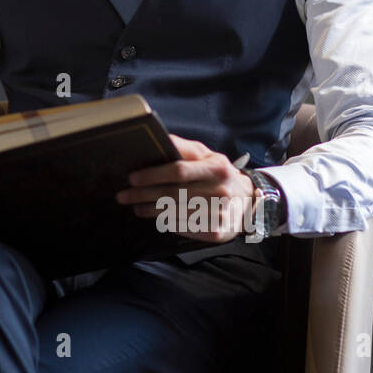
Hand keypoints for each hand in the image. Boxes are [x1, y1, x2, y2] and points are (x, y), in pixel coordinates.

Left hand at [114, 134, 257, 243]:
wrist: (248, 202)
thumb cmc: (219, 174)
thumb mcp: (207, 156)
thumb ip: (184, 148)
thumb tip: (160, 140)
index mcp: (217, 168)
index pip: (178, 171)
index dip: (152, 175)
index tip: (132, 178)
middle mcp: (220, 191)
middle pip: (172, 194)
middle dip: (143, 195)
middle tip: (124, 195)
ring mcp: (220, 214)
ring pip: (175, 212)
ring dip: (150, 210)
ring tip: (135, 206)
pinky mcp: (217, 232)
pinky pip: (184, 228)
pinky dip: (167, 223)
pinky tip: (156, 217)